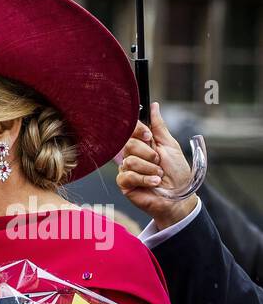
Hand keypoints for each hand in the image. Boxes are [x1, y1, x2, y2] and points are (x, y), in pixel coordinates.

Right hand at [117, 101, 197, 229]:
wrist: (178, 196)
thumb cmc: (177, 173)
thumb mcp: (170, 146)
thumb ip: (159, 126)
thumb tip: (154, 106)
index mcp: (143, 144)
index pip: (131, 131)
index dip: (138, 131)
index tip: (149, 137)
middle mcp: (133, 155)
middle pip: (129, 144)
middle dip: (148, 153)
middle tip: (158, 162)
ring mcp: (127, 170)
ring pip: (129, 161)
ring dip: (149, 168)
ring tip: (159, 175)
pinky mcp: (124, 184)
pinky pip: (127, 175)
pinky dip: (144, 179)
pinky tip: (154, 182)